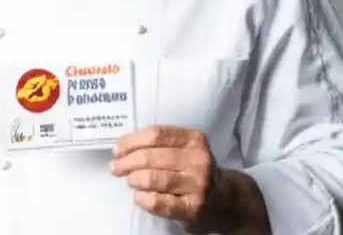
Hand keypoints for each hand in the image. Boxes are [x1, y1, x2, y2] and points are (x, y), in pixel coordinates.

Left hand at [110, 126, 268, 233]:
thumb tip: (123, 147)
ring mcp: (198, 185)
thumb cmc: (197, 172)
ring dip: (134, 180)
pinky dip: (143, 199)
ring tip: (130, 181)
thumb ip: (162, 145)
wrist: (226, 201)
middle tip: (116, 168)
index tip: (118, 149)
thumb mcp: (187, 150)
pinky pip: (158, 202)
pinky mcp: (193, 208)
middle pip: (151, 156)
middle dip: (127, 162)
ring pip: (153, 179)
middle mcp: (199, 160)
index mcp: (195, 140)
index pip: (156, 134)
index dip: (132, 141)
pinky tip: (139, 197)